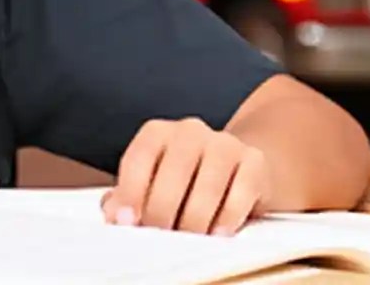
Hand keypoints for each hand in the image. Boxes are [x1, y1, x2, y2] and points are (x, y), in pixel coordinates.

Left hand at [101, 117, 271, 236]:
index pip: (139, 159)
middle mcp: (189, 131)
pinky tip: (217, 231)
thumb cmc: (183, 180)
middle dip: (163, 212)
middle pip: (173, 173)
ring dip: (194, 220)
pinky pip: (240, 194)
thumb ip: (128, 196)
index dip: (131, 193)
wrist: (234, 168)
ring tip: (188, 237)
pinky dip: (226, 219)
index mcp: (156, 133)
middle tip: (160, 236)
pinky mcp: (254, 162)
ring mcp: (224, 143)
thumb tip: (115, 214)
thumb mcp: (151, 183)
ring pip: (207, 187)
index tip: (127, 221)